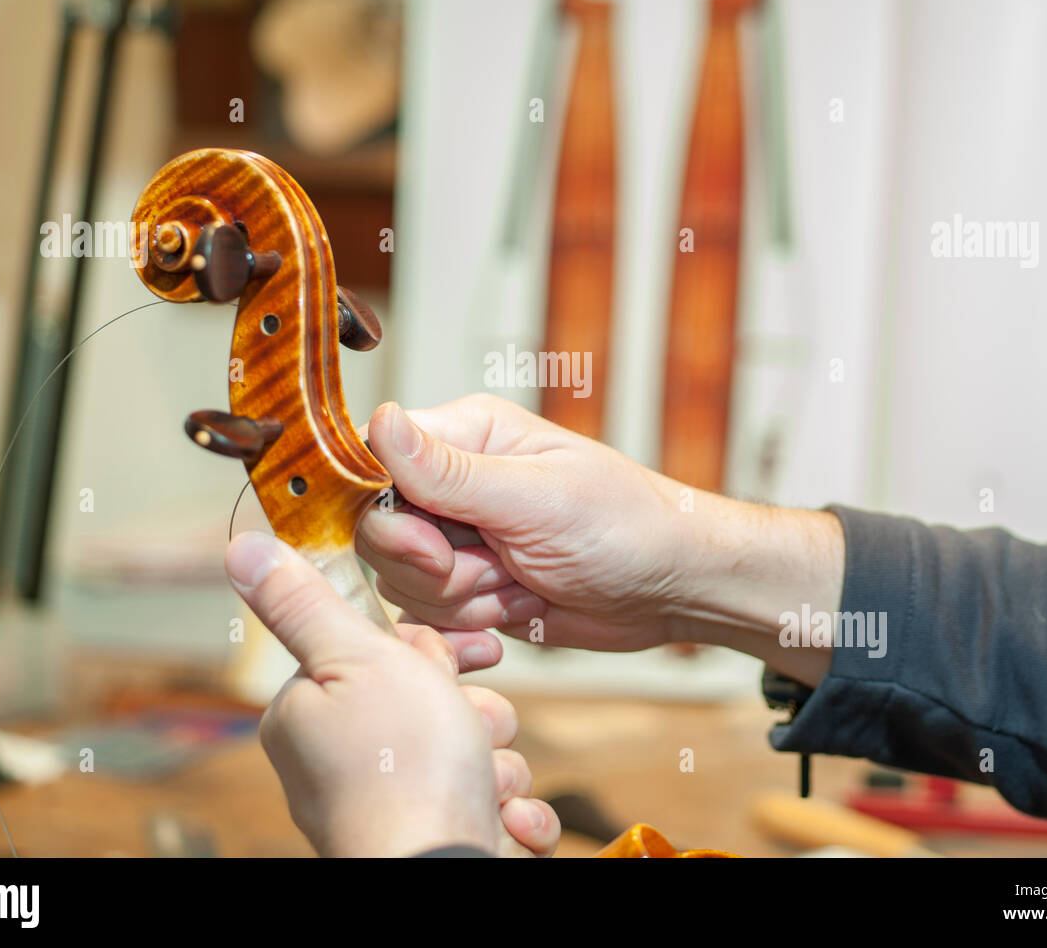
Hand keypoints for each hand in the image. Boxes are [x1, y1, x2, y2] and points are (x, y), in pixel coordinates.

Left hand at [225, 530, 559, 856]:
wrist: (442, 872)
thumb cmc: (403, 769)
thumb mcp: (357, 657)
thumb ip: (306, 603)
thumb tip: (243, 548)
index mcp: (310, 712)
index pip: (379, 651)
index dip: (430, 651)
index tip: (469, 654)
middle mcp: (340, 762)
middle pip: (431, 699)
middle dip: (471, 711)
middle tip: (473, 727)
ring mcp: (388, 805)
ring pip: (467, 749)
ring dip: (495, 761)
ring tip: (486, 782)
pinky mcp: (432, 834)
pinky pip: (488, 802)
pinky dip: (506, 809)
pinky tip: (503, 815)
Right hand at [357, 394, 844, 685]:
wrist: (671, 588)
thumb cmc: (626, 526)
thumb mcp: (535, 498)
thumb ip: (450, 471)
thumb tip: (380, 420)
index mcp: (466, 436)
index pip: (376, 467)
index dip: (394, 520)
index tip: (437, 548)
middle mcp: (452, 483)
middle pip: (383, 536)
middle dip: (441, 571)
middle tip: (504, 566)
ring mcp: (459, 538)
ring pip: (405, 584)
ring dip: (468, 600)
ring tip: (528, 581)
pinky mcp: (469, 585)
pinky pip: (432, 617)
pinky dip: (474, 626)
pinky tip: (527, 607)